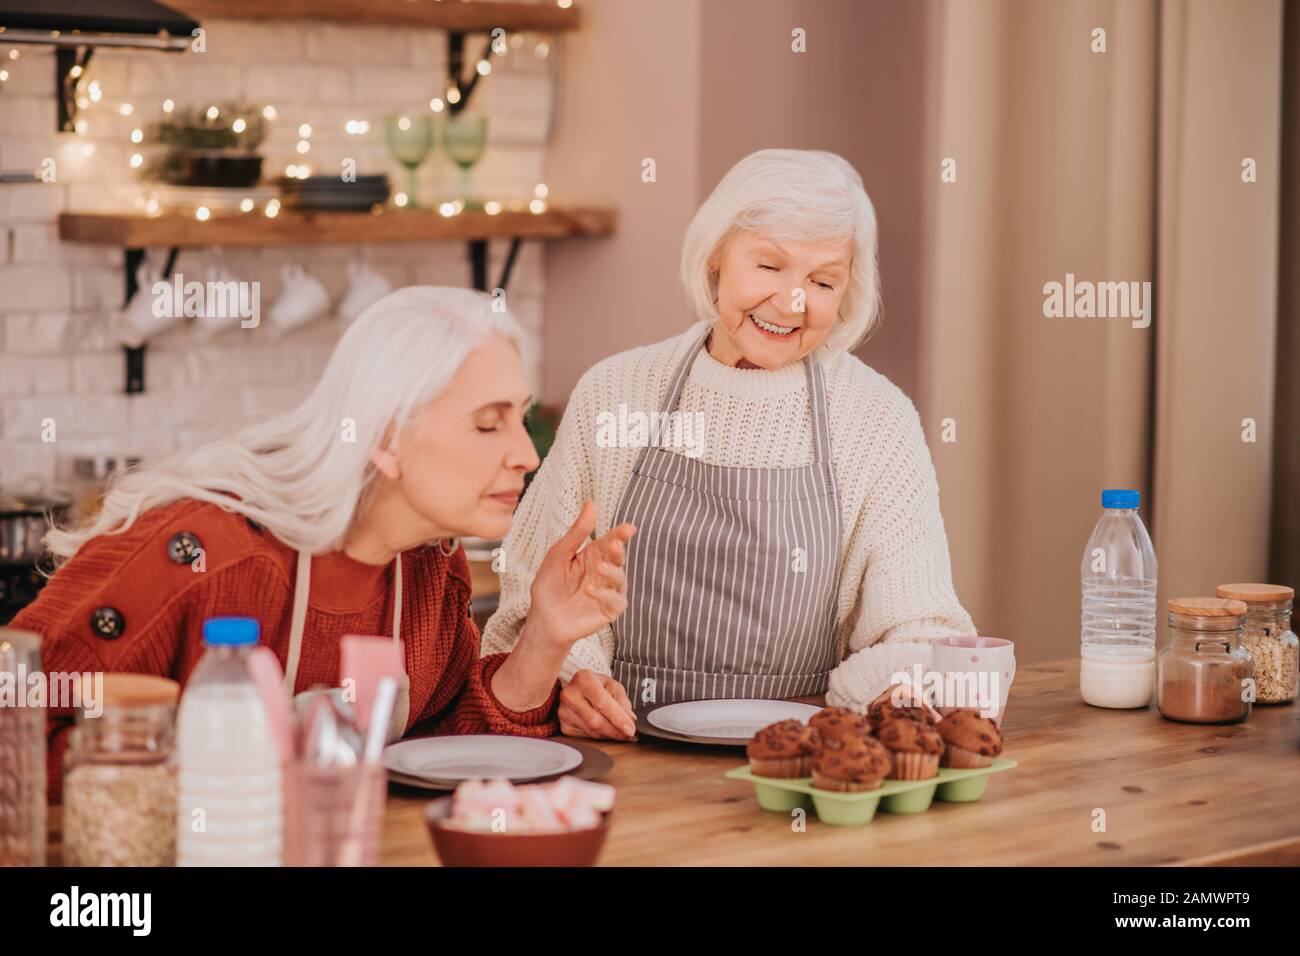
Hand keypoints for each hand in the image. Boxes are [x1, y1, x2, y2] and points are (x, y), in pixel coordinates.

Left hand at [528, 501, 635, 651]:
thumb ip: (577, 532)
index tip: (628, 528)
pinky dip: (604, 594)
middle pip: (618, 557)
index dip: (620, 534)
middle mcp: (605, 571)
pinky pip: (614, 600)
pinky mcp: (609, 609)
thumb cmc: (550, 585)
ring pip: (619, 578)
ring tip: (598, 567)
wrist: (543, 618)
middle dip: (619, 550)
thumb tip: (591, 503)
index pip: (611, 541)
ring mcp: (609, 590)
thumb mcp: (559, 554)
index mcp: (595, 555)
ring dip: (612, 572)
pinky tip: (589, 589)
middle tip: (616, 544)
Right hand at [559, 670, 637, 739]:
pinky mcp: (564, 724)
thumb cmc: (596, 685)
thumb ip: (622, 700)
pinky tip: (607, 733)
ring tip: (622, 734)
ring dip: (610, 735)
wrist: (577, 688)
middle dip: (615, 731)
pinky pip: (586, 736)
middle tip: (630, 735)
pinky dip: (600, 736)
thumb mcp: (611, 684)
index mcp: (584, 679)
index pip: (602, 703)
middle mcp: (570, 695)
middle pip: (596, 721)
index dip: (618, 718)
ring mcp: (564, 711)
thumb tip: (629, 719)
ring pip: (592, 731)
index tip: (630, 729)